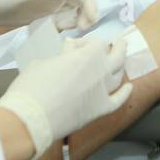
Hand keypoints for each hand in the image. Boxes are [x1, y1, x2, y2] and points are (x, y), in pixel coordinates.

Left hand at [0, 0, 95, 33]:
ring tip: (66, 35)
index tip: (91, 22)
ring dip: (74, 23)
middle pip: (80, 3)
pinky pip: (58, 23)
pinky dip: (61, 29)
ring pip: (70, 14)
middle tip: (80, 32)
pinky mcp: (38, 17)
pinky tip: (54, 36)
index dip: (92, 4)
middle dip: (85, 16)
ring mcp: (45, 6)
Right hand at [0, 35, 130, 158]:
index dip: (88, 41)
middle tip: (118, 42)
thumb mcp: (45, 62)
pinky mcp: (101, 109)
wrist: (31, 118)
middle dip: (119, 46)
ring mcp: (104, 91)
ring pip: (119, 76)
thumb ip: (62, 55)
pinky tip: (129, 88)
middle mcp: (101, 71)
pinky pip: (118, 100)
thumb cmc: (32, 86)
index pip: (98, 42)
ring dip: (120, 67)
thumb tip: (69, 49)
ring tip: (120, 62)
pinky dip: (125, 93)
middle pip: (119, 54)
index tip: (78, 44)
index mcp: (88, 55)